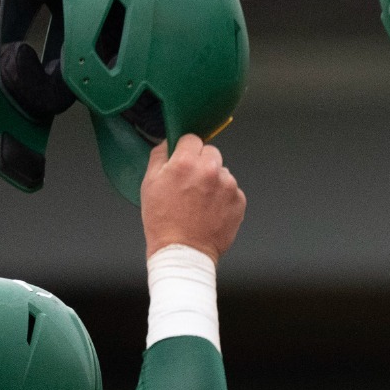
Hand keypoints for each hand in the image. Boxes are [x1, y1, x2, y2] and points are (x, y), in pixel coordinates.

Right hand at [142, 136, 243, 259]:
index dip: (185, 149)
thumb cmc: (163, 221)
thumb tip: (168, 143)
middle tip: (190, 182)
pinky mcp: (239, 200)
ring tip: (200, 200)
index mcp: (186, 163)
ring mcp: (228, 186)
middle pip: (211, 152)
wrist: (183, 251)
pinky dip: (223, 196)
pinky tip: (210, 209)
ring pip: (223, 171)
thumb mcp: (149, 184)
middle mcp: (211, 171)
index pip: (191, 138)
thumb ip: (159, 156)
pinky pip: (232, 189)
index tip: (182, 159)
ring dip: (214, 180)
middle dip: (201, 162)